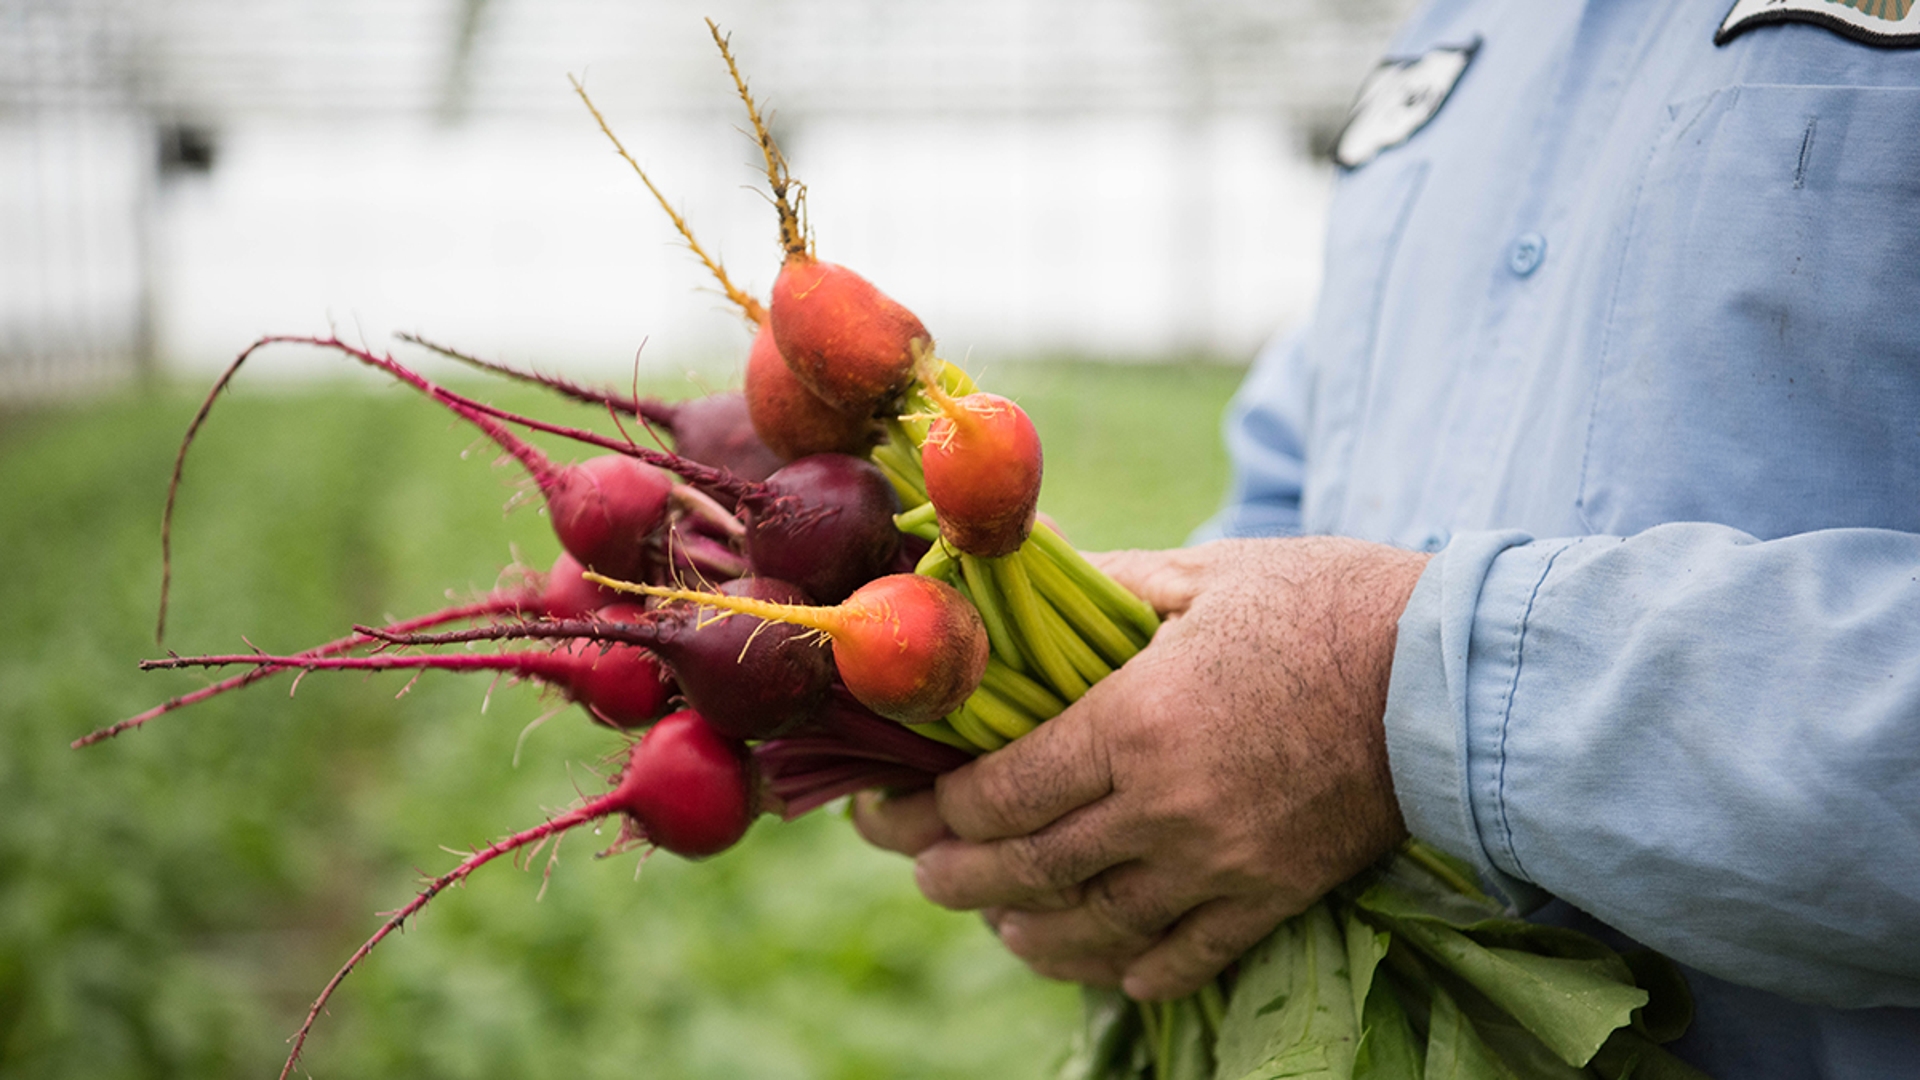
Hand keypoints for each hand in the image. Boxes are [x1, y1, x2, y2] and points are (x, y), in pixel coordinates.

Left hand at [855, 537, 1427, 999]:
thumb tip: (1007, 579)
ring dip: (1023, 930)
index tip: (896, 803)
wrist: (1451, 674)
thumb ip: (1095, 585)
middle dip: (952, 873)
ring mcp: (1221, 866)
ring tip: (992, 913)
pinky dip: (1126, 969)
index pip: (1002, 791)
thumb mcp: (1201, 573)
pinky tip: (1096, 958)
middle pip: (1028, 868)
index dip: (932, 808)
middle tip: (916, 867)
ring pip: (1092, 928)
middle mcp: (1167, 808)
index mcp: (1136, 721)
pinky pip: (1181, 959)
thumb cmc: (1321, 603)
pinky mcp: (1272, 898)